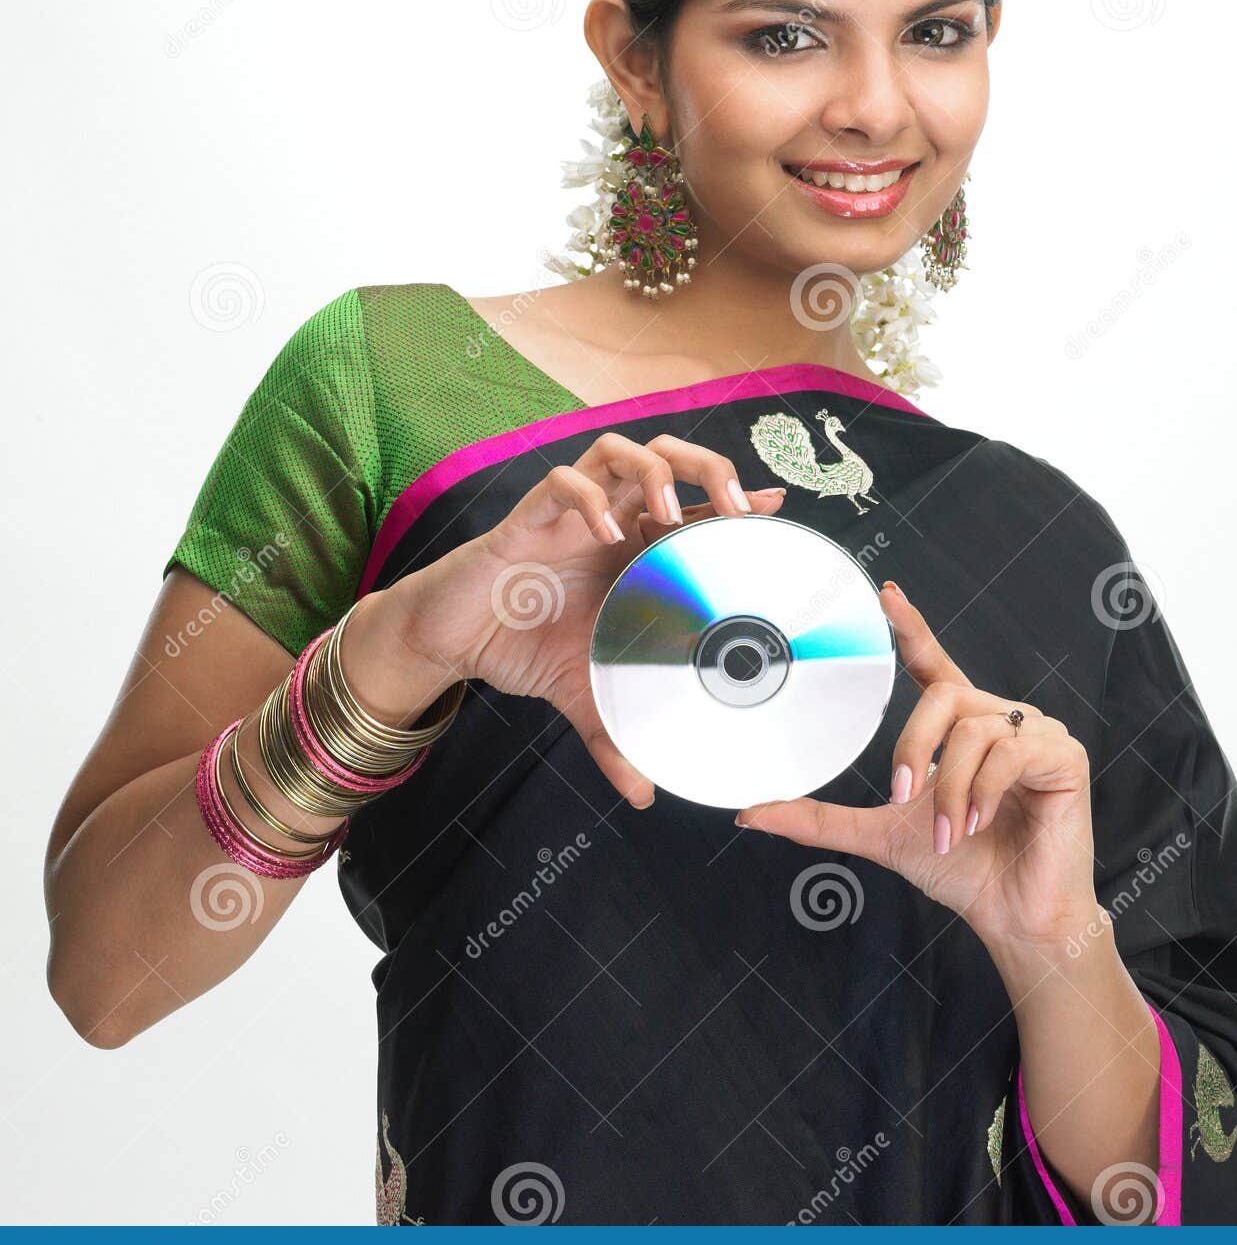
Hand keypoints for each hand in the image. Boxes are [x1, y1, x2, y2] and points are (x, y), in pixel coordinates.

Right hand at [394, 432, 786, 807]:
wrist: (455, 640)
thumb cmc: (525, 646)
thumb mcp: (584, 696)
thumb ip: (618, 739)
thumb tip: (646, 796)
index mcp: (635, 548)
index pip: (695, 505)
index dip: (736, 499)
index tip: (773, 510)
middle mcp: (610, 519)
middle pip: (669, 454)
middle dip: (709, 467)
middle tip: (732, 510)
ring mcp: (570, 513)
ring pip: (620, 447)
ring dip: (654, 473)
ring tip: (669, 516)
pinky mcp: (528, 517)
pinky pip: (561, 480)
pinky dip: (589, 495)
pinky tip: (604, 533)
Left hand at [735, 580, 1098, 949]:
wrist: (1013, 917)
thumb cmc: (960, 870)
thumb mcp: (880, 834)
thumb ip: (820, 819)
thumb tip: (750, 814)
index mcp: (962, 728)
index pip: (935, 664)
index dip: (912, 629)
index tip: (886, 597)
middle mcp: (1000, 720)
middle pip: (945, 695)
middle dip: (913, 745)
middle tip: (902, 796)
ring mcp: (1036, 734)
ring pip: (974, 727)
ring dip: (949, 786)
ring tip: (947, 830)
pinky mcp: (1064, 756)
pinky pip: (1011, 749)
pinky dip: (983, 789)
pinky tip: (977, 821)